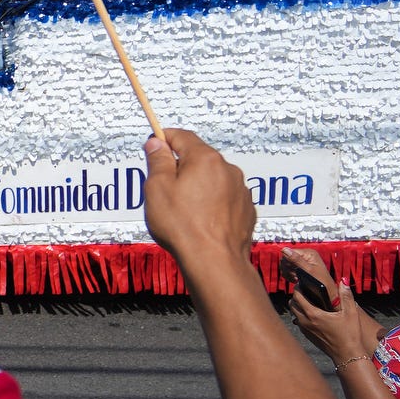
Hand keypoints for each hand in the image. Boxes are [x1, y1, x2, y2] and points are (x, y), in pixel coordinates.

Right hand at [140, 129, 255, 275]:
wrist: (214, 262)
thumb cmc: (183, 226)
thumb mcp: (157, 189)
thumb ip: (157, 161)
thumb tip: (157, 143)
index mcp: (204, 159)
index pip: (182, 136)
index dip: (164, 138)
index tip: (153, 145)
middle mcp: (227, 169)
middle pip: (199, 157)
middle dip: (181, 166)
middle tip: (162, 187)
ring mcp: (240, 190)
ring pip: (213, 178)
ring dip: (198, 186)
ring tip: (183, 211)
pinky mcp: (246, 209)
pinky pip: (225, 198)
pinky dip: (212, 203)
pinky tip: (201, 220)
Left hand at [281, 248, 378, 363]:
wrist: (347, 355)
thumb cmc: (350, 334)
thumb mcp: (351, 313)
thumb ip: (346, 295)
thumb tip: (343, 280)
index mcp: (314, 314)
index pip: (297, 296)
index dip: (298, 287)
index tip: (302, 282)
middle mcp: (306, 322)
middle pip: (292, 304)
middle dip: (296, 295)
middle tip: (305, 290)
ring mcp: (305, 329)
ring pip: (293, 313)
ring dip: (297, 305)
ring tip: (308, 300)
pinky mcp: (307, 335)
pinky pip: (298, 321)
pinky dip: (300, 314)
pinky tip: (312, 313)